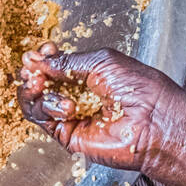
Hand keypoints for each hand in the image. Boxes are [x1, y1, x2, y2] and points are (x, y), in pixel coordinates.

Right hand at [18, 43, 177, 172]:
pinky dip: (42, 106)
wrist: (153, 121)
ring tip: (39, 82)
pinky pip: (41, 119)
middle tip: (32, 66)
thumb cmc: (140, 89)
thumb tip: (39, 60)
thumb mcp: (101, 63)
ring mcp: (71, 116)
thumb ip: (66, 62)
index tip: (42, 51)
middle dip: (33, 71)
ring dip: (33, 89)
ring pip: (36, 101)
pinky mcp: (67, 135)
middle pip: (41, 82)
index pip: (56, 64)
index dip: (45, 57)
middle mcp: (78, 95)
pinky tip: (55, 101)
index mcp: (89, 74)